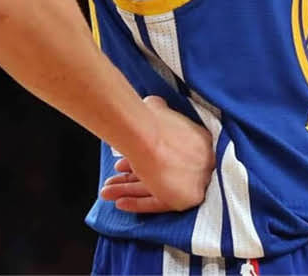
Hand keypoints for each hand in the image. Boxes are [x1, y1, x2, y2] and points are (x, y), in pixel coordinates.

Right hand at [101, 95, 214, 212]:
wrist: (148, 137)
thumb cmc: (152, 121)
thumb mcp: (157, 107)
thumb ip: (158, 108)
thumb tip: (152, 103)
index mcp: (200, 140)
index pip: (173, 153)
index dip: (146, 156)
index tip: (128, 159)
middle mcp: (200, 165)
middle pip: (161, 173)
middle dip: (132, 176)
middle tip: (115, 174)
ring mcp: (191, 184)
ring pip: (154, 188)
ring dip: (129, 189)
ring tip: (107, 190)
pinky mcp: (180, 201)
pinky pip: (156, 204)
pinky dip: (136, 203)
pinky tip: (120, 203)